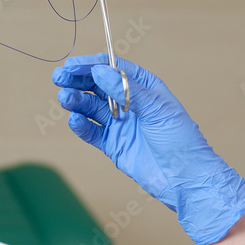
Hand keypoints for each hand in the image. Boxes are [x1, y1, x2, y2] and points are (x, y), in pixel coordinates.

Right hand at [53, 54, 244, 244]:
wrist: (185, 179)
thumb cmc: (180, 140)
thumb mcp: (156, 109)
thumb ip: (126, 91)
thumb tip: (100, 71)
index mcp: (143, 87)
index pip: (113, 69)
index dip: (91, 65)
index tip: (72, 65)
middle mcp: (129, 103)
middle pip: (97, 86)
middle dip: (78, 80)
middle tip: (59, 78)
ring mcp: (120, 124)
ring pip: (91, 107)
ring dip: (76, 101)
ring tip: (65, 98)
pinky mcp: (113, 145)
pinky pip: (92, 131)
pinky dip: (81, 125)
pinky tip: (74, 120)